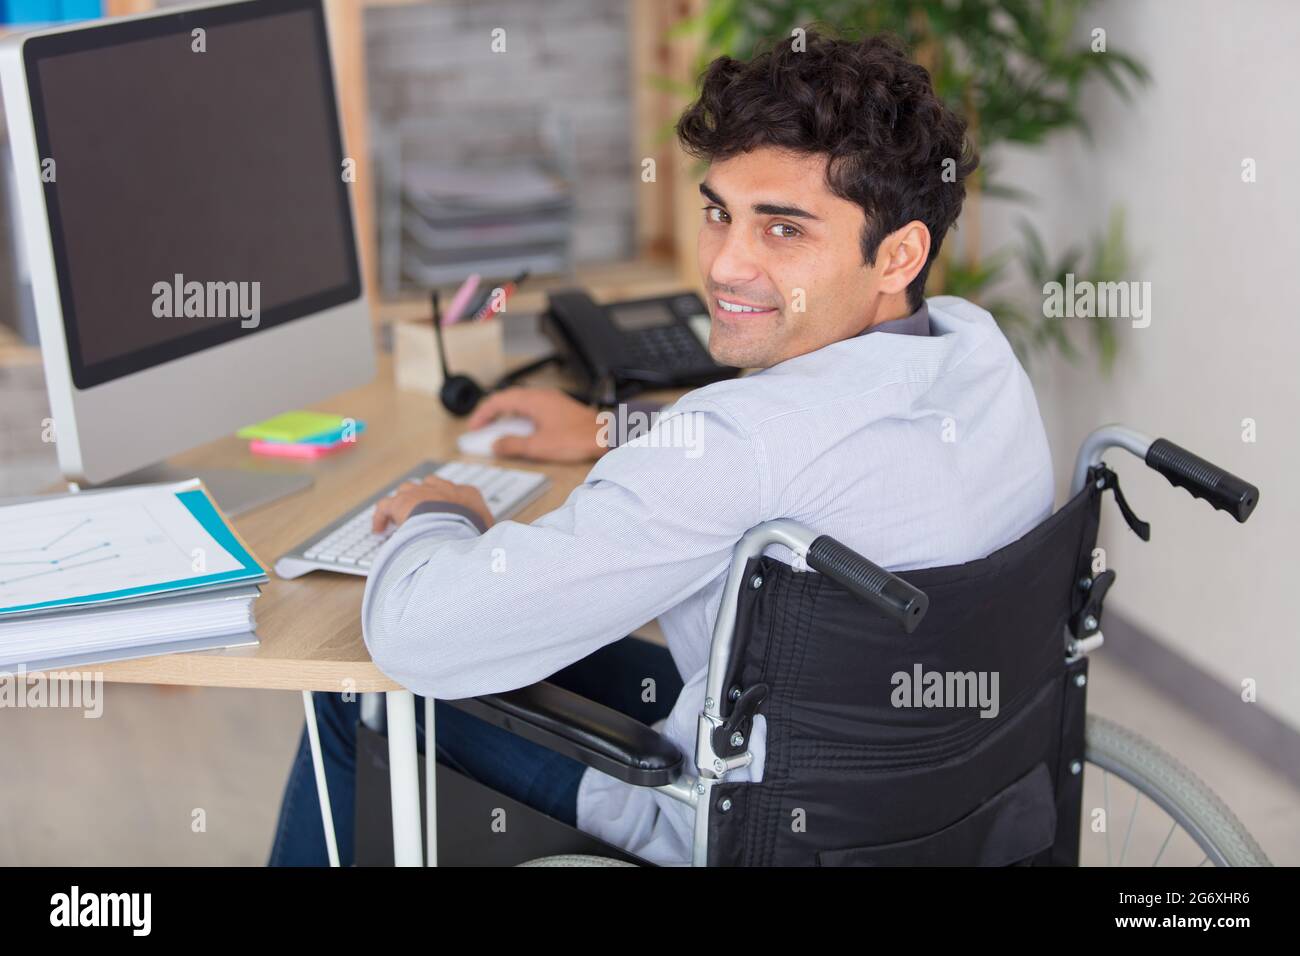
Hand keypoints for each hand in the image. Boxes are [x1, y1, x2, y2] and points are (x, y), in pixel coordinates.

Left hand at [371, 475, 493, 532]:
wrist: (452, 527)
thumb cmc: (473, 532)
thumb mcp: (490, 534)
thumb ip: (490, 537)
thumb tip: (500, 551)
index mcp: (467, 494)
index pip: (459, 493)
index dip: (451, 504)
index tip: (449, 515)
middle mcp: (443, 488)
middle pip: (430, 486)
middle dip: (427, 498)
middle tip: (424, 515)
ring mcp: (420, 493)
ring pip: (407, 491)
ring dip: (404, 504)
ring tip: (402, 520)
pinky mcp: (400, 503)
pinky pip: (385, 506)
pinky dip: (381, 517)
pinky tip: (379, 529)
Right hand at [467, 387, 606, 462]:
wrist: (605, 436)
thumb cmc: (576, 438)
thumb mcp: (538, 446)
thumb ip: (513, 445)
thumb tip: (496, 445)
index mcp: (532, 400)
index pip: (498, 401)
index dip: (482, 414)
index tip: (474, 428)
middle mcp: (541, 395)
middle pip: (508, 398)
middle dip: (492, 413)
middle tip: (482, 427)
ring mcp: (552, 399)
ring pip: (521, 402)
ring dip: (507, 414)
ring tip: (498, 428)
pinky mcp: (560, 407)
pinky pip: (533, 406)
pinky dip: (521, 415)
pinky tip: (523, 429)